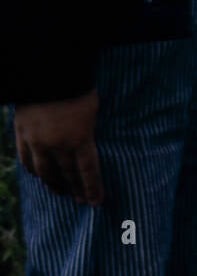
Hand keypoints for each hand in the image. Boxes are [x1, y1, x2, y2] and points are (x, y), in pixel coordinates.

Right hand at [13, 90, 102, 206]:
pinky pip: (26, 159)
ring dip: (53, 183)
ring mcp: (36, 141)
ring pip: (44, 171)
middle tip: (80, 200)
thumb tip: (88, 147)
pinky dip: (34, 170)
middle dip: (75, 189)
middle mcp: (57, 144)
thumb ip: (89, 130)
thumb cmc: (77, 86)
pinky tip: (39, 175)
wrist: (48, 72)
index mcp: (80, 138)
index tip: (96, 203)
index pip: (88, 171)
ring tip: (60, 191)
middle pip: (67, 174)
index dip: (93, 188)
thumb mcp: (93, 108)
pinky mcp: (22, 133)